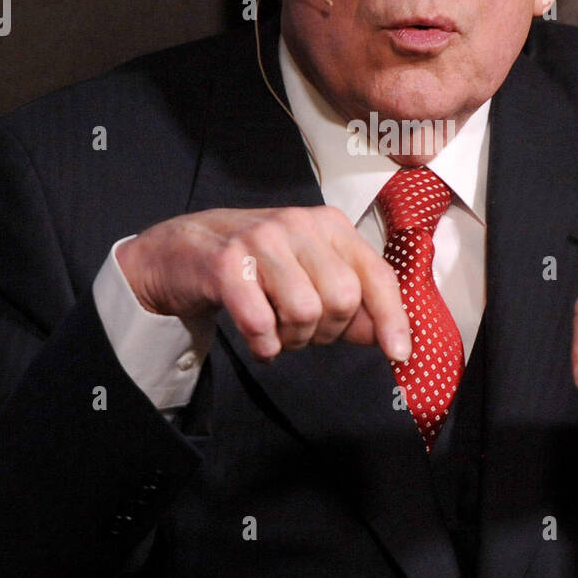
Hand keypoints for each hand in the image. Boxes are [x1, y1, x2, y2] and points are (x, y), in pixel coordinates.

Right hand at [116, 207, 411, 363]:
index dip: (391, 318)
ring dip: (293, 339)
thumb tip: (385, 335)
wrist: (179, 251)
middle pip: (343, 299)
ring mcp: (261, 241)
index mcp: (328, 225)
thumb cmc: (253, 265)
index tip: (398, 353)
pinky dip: (264, 345)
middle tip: (303, 332)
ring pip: (306, 312)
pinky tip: (257, 339)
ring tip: (277, 332)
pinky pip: (262, 323)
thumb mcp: (308, 273)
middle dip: (328, 331)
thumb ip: (349, 300)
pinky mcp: (226, 264)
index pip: (376, 274)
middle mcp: (298, 225)